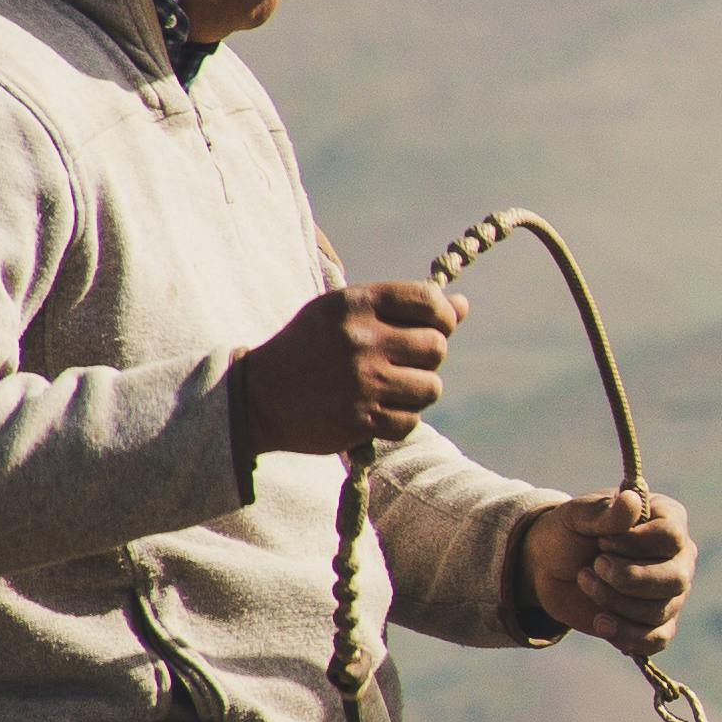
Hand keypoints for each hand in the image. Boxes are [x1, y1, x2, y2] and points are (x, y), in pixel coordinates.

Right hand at [231, 282, 457, 458]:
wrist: (258, 396)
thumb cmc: (309, 348)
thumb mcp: (345, 314)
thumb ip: (402, 308)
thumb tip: (463, 306)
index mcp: (356, 304)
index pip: (429, 300)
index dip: (443, 316)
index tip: (436, 326)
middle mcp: (362, 340)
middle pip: (437, 347)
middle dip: (427, 357)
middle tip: (402, 362)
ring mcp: (363, 381)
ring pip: (431, 387)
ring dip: (416, 391)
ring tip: (389, 388)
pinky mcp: (361, 419)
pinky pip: (411, 421)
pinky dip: (399, 419)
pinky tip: (376, 410)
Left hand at [523, 489, 695, 655]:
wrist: (549, 567)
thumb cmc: (569, 532)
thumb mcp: (578, 516)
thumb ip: (606, 512)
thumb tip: (632, 501)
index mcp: (668, 520)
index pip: (671, 537)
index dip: (634, 544)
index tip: (602, 541)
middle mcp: (678, 557)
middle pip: (676, 579)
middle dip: (628, 579)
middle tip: (594, 566)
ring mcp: (670, 593)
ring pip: (660, 610)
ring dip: (614, 601)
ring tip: (585, 582)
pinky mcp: (655, 623)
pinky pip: (658, 639)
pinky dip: (628, 636)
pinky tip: (601, 623)